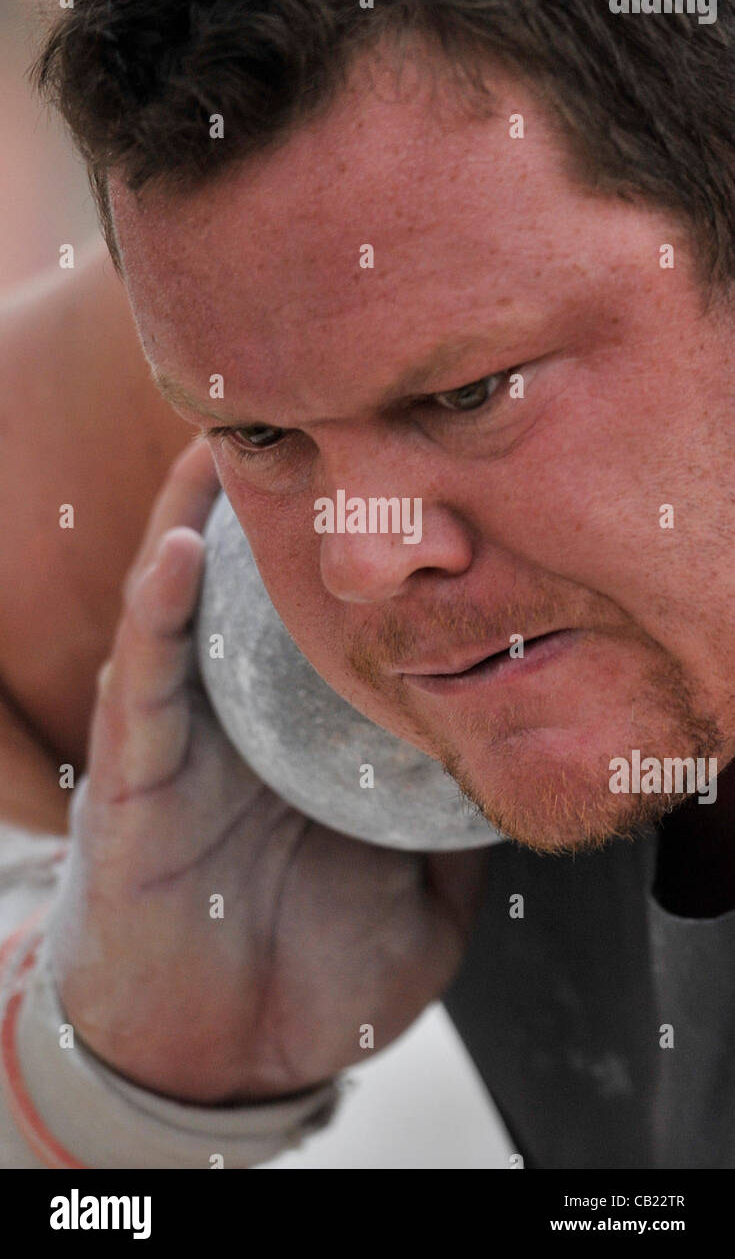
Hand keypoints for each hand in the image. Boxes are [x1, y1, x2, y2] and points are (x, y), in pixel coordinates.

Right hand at [48, 437, 488, 1103]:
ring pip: (182, 610)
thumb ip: (456, 826)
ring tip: (222, 439)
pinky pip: (145, 688)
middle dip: (264, 508)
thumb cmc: (314, 971)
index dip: (343, 555)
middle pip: (245, 594)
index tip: (385, 476)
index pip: (320, 627)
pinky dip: (158, 617)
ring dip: (196, 522)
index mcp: (302, 741)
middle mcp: (238, 724)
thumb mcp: (420, 891)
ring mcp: (182, 745)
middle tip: (300, 412)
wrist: (223, 1061)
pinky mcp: (135, 783)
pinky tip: (179, 551)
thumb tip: (518, 769)